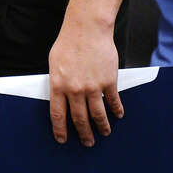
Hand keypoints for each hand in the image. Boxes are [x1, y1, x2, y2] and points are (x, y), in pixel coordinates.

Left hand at [47, 17, 122, 146]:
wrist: (87, 30)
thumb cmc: (68, 43)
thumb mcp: (54, 63)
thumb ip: (57, 82)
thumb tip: (60, 97)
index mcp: (58, 85)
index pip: (57, 114)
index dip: (60, 130)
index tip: (62, 139)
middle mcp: (75, 89)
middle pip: (79, 118)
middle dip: (83, 133)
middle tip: (87, 142)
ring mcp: (93, 87)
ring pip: (98, 115)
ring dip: (102, 127)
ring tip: (104, 133)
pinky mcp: (109, 82)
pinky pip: (113, 102)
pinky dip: (116, 111)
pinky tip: (118, 115)